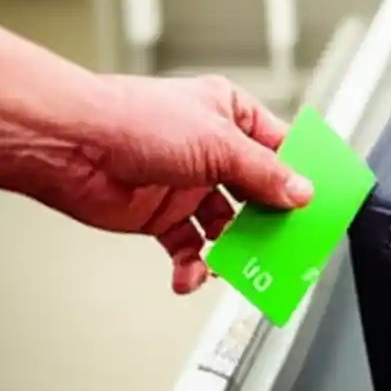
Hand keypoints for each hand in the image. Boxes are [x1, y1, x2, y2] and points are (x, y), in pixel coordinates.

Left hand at [37, 74, 311, 293]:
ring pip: (226, 226)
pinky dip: (193, 266)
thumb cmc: (134, 120)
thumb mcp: (219, 144)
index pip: (280, 147)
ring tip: (241, 266)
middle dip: (270, 221)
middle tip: (288, 245)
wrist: (71, 145)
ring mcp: (186, 185)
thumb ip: (265, 174)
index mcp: (230, 115)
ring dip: (233, 249)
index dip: (299, 176)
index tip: (318, 203)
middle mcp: (210, 149)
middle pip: (257, 193)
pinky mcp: (160, 216)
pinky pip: (189, 248)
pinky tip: (193, 275)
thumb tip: (301, 193)